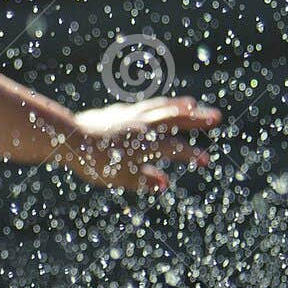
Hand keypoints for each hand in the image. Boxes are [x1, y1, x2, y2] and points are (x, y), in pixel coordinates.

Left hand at [60, 96, 221, 191]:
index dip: (193, 155)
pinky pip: (145, 106)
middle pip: (176, 120)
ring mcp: (131, 116)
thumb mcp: (120, 178)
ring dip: (178, 106)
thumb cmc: (95, 162)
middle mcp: (143, 126)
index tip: (207, 161)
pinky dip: (156, 105)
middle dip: (197, 119)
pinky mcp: (118, 112)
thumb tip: (164, 183)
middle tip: (216, 116)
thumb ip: (143, 180)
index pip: (177, 150)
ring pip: (161, 108)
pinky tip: (157, 105)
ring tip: (191, 104)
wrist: (71, 137)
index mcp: (147, 144)